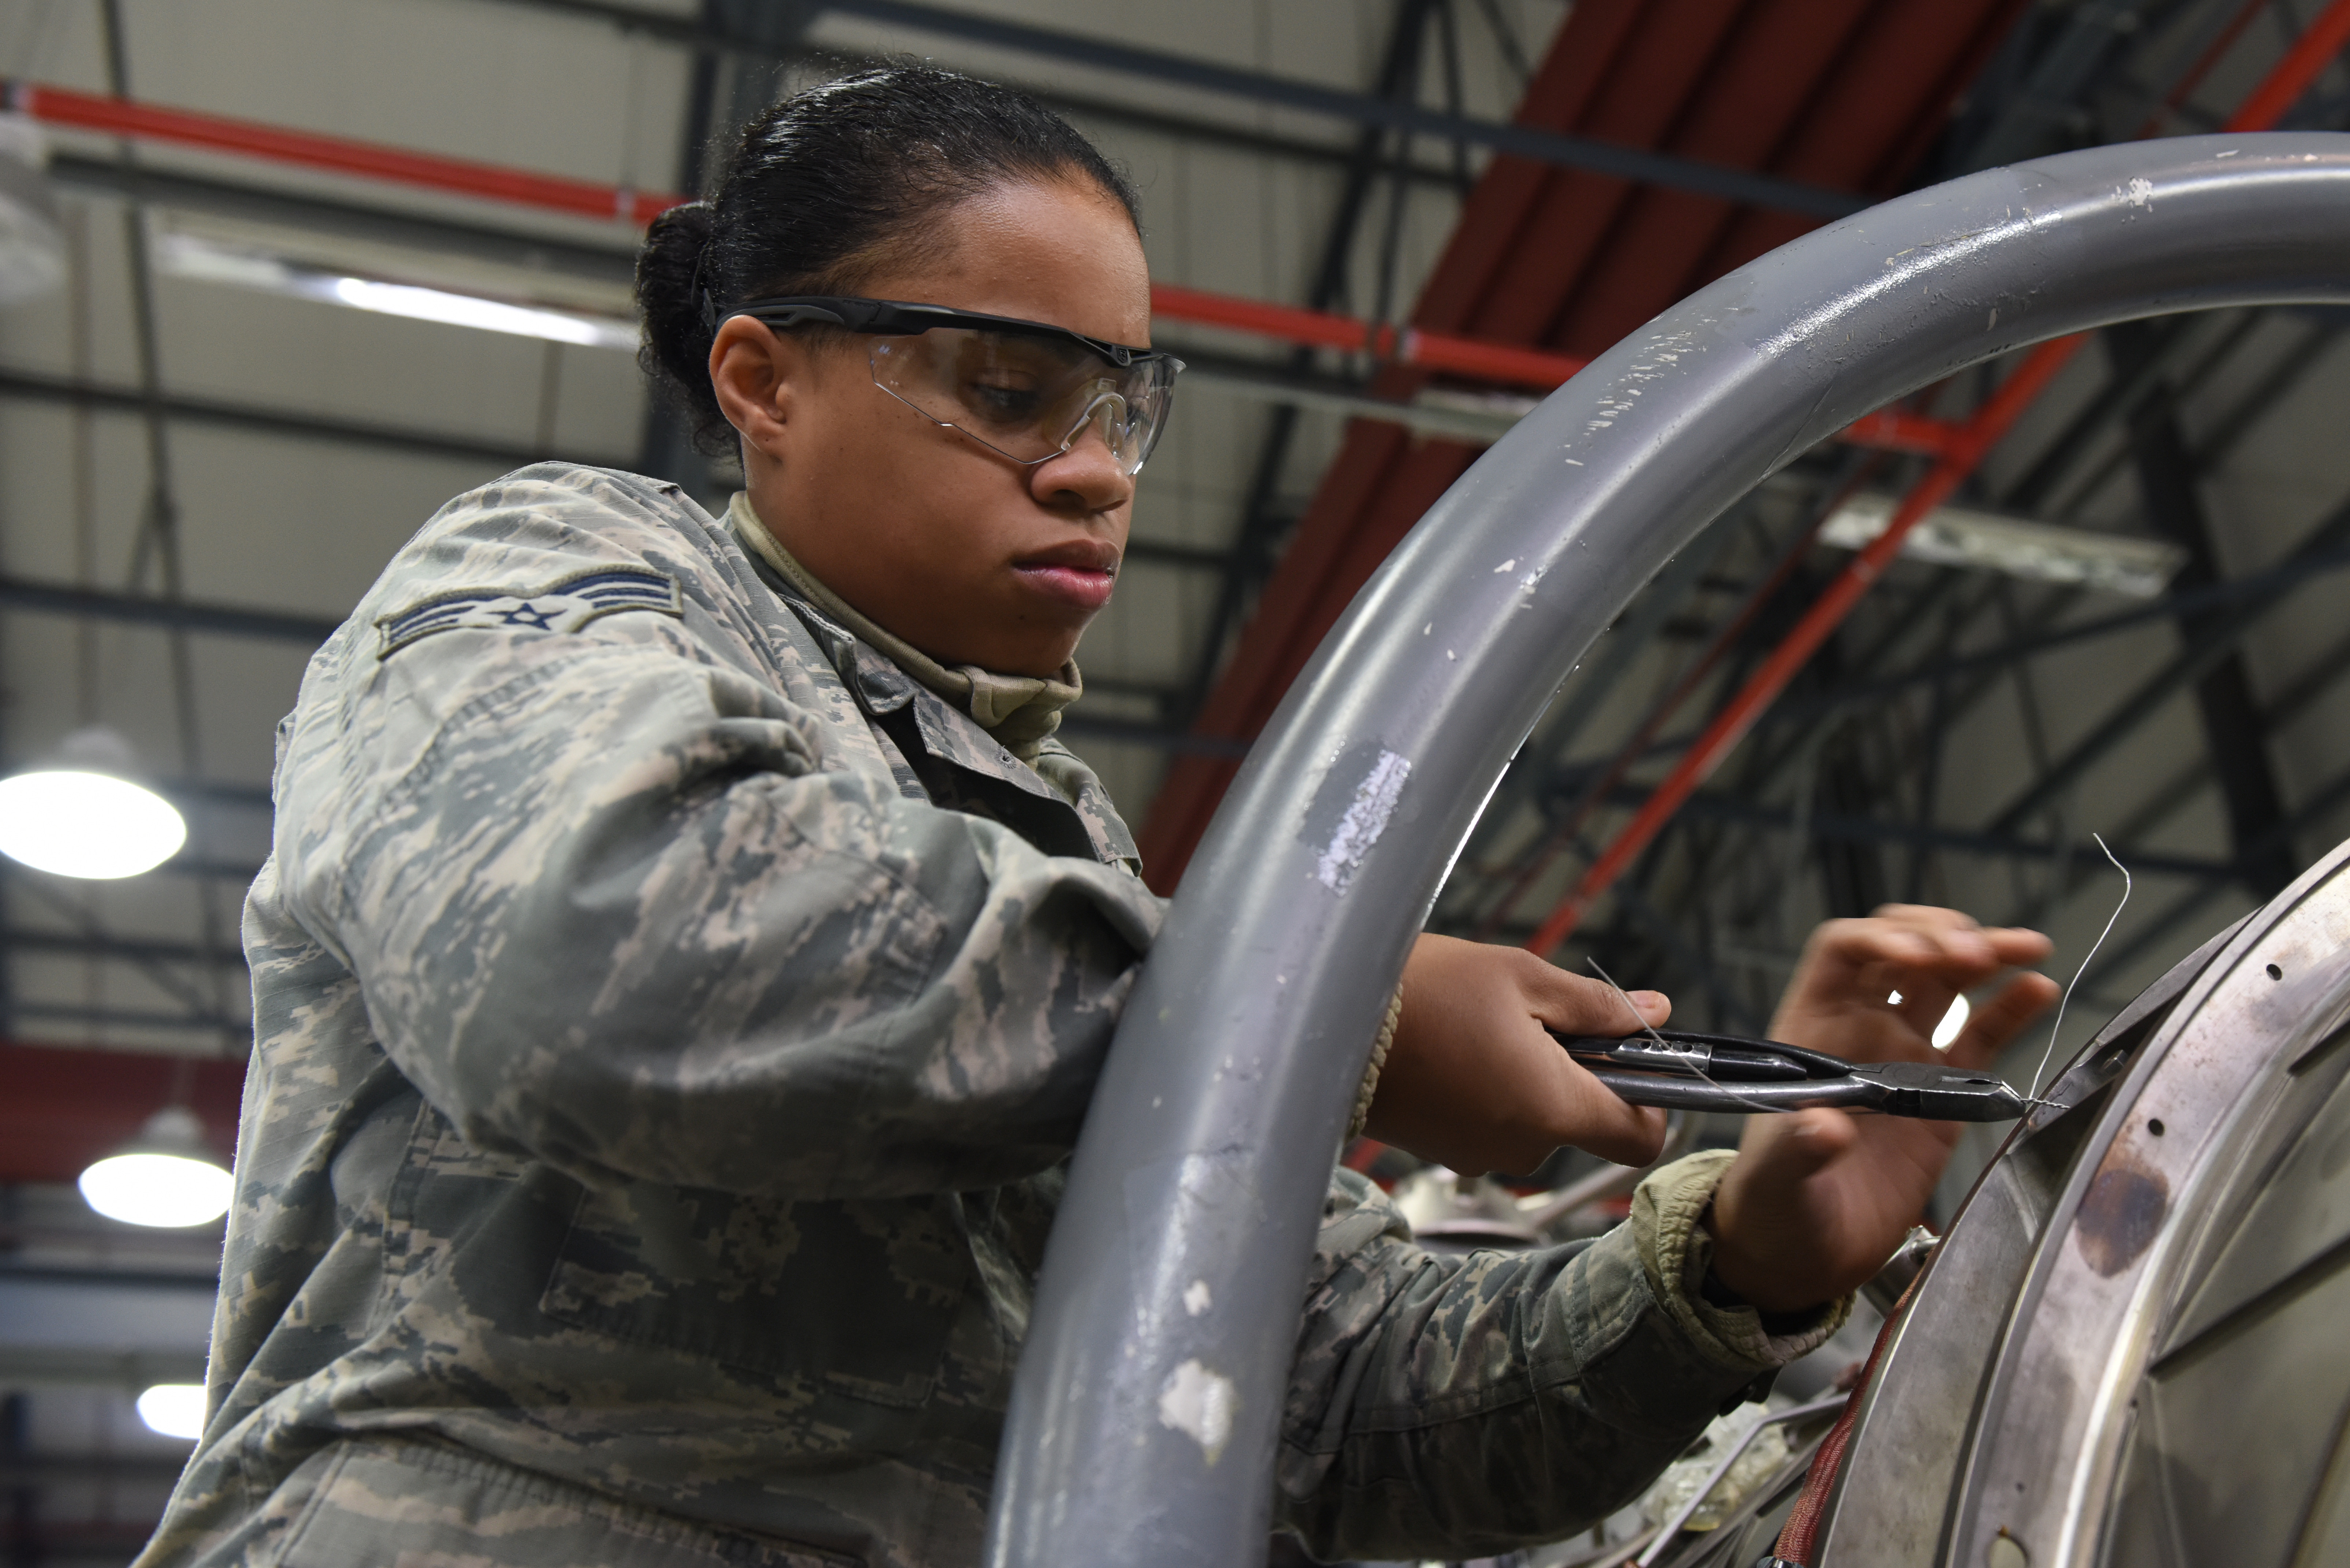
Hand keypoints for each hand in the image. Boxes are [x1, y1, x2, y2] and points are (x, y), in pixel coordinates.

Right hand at [1363, 933, 1671, 1174]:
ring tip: (1481, 1025)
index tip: (1634, 1062)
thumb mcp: (1521, 978)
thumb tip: (1654, 1012)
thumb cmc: (1426, 993)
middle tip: (1532, 1015)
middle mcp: (1522, 1146)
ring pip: (1533, 1118)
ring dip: (1525, 1077)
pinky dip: (1487, 1089)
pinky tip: (1454, 1046)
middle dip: (1571, 1070)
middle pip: (1580, 1121)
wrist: (1326, 1023)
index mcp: (1553, 1107)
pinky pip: (1490, 1122)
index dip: (1652, 1102)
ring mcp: (1479, 1153)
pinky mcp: (1444, 1148)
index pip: (1640, 1139)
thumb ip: (1596, 1005)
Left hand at [1706, 905, 2059, 1311]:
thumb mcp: (1774, 1179)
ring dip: (1985, 954)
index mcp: (1811, 1030)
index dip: (1880, 939)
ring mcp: (1905, 1056)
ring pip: (1948, 981)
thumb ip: (1795, 1149)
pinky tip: (2036, 988)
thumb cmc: (1774, 1205)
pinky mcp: (1944, 1093)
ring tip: (2025, 948)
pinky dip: (2009, 1008)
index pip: (1843, 950)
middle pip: (1903, 949)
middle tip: (1976, 952)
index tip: (1914, 957)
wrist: (1807, 1254)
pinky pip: (1980, 1036)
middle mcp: (1860, 1030)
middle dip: (1941, 937)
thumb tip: (1822, 1127)